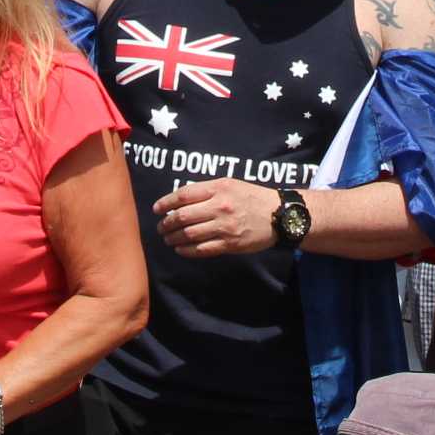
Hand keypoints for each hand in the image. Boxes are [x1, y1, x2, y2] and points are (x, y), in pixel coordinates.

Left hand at [154, 179, 276, 256]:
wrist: (279, 214)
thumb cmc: (252, 197)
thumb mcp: (230, 184)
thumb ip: (206, 190)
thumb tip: (179, 200)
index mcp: (218, 188)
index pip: (183, 195)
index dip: (165, 202)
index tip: (156, 209)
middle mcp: (220, 206)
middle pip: (182, 216)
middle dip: (166, 223)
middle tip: (160, 228)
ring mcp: (224, 226)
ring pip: (189, 234)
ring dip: (173, 238)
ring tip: (167, 239)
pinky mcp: (230, 244)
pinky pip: (202, 249)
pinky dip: (186, 250)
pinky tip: (180, 249)